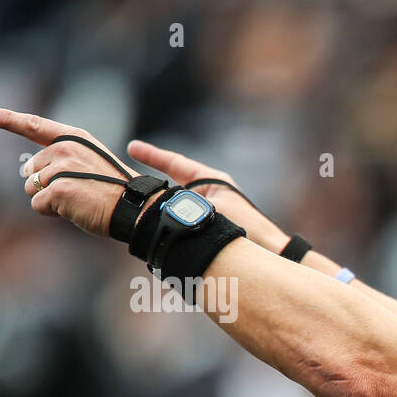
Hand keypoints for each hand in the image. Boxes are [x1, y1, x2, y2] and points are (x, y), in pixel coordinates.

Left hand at [0, 106, 146, 238]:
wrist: (136, 208)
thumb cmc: (116, 192)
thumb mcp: (90, 163)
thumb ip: (62, 159)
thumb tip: (30, 173)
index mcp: (73, 138)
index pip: (34, 125)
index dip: (8, 120)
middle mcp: (64, 148)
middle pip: (30, 169)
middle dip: (46, 184)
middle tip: (78, 191)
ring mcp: (60, 168)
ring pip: (31, 188)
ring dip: (49, 199)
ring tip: (78, 200)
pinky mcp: (58, 189)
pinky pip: (38, 205)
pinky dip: (53, 212)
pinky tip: (75, 210)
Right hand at [126, 139, 289, 252]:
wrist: (270, 249)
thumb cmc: (250, 227)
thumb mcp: (215, 211)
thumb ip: (189, 206)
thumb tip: (162, 209)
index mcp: (211, 179)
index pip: (176, 163)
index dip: (152, 156)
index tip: (132, 148)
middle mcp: (209, 189)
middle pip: (173, 181)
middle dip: (151, 181)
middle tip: (126, 180)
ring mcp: (208, 205)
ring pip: (176, 200)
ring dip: (160, 204)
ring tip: (137, 203)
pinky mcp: (208, 221)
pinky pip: (183, 215)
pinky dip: (170, 218)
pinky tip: (157, 226)